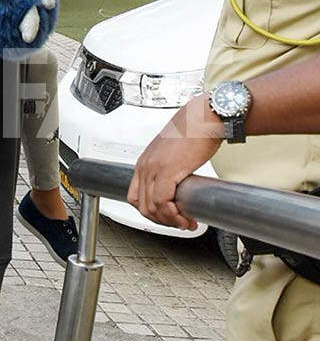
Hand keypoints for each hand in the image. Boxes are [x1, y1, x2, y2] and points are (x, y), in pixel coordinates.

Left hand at [127, 95, 223, 230]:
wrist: (205, 116)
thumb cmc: (195, 131)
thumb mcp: (174, 154)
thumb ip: (171, 170)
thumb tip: (179, 188)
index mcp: (145, 162)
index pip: (136, 197)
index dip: (151, 212)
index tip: (168, 217)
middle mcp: (145, 166)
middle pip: (142, 206)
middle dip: (162, 221)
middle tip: (180, 223)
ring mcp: (154, 168)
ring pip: (151, 208)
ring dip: (170, 221)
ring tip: (187, 223)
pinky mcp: (167, 170)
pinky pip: (163, 202)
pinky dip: (173, 215)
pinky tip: (186, 217)